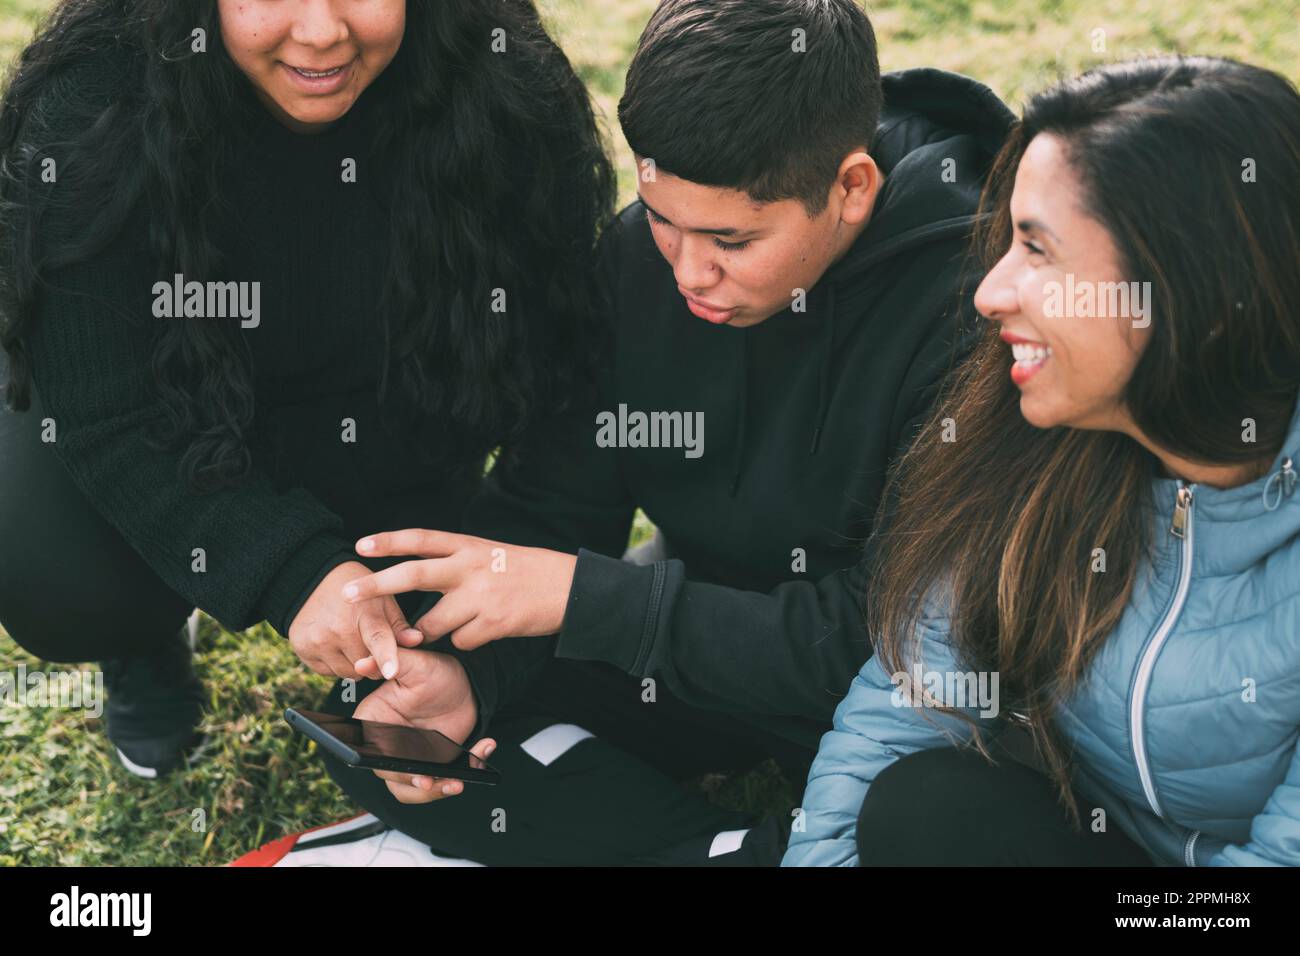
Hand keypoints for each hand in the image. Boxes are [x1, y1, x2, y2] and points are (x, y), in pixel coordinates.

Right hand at [288, 561, 424, 679]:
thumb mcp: (384, 600)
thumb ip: (400, 625)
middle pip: (366, 665)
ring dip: (354, 664)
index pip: (378, 639)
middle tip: (370, 642)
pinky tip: (335, 643)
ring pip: (348, 673)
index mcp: (365, 613)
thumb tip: (417, 640)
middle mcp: (338, 628)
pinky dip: (335, 663)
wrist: (313, 580)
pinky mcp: (302, 649)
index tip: (392, 672)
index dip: (386, 657)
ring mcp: (318, 640)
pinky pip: (328, 672)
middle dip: (374, 660)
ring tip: (351, 639)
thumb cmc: (359, 593)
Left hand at [339, 530, 576, 649]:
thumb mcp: (491, 553)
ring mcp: (481, 596)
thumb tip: (420, 570)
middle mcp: (471, 567)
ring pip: (432, 623)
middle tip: (347, 595)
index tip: (361, 545)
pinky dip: (466, 642)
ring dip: (426, 633)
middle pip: (413, 575)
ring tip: (437, 631)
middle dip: (376, 586)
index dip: (389, 541)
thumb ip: (457, 560)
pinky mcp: (494, 624)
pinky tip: (485, 632)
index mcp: (469, 546)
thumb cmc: (527, 571)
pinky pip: (461, 642)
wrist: (569, 588)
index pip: (422, 539)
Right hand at [353, 648, 495, 803]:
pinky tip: (479, 754)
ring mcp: (408, 757)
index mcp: (373, 722)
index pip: (369, 752)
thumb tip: (363, 664)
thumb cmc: (436, 672)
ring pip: (412, 789)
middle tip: (434, 782)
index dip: (386, 767)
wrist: (467, 685)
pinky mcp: (430, 765)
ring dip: (434, 791)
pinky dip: (458, 778)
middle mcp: (387, 744)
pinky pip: (438, 783)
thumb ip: (392, 662)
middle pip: (391, 777)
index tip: (409, 770)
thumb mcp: (416, 664)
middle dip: (415, 786)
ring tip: (456, 783)